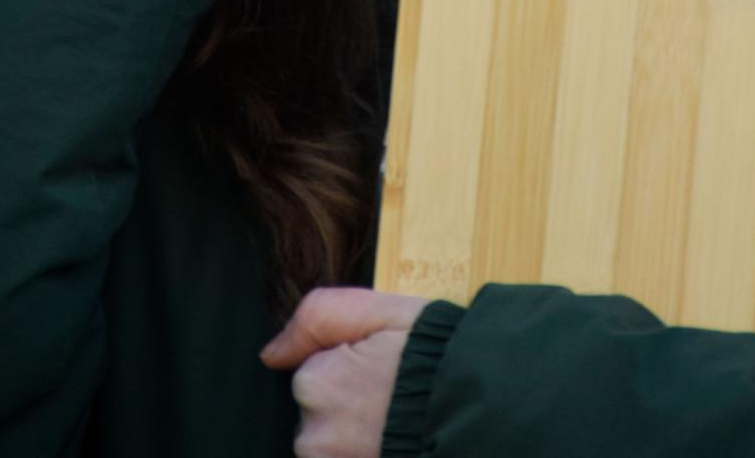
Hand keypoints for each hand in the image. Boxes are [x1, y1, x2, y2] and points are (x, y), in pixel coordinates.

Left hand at [260, 287, 429, 457]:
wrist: (484, 406)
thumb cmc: (436, 355)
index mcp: (315, 384)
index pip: (311, 377)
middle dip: (347, 409)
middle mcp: (314, 437)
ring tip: (396, 425)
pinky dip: (364, 452)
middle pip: (317, 420)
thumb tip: (270, 354)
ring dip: (356, 438)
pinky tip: (391, 441)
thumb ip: (317, 318)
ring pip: (331, 448)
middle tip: (391, 399)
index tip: (380, 369)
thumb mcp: (380, 311)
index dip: (348, 370)